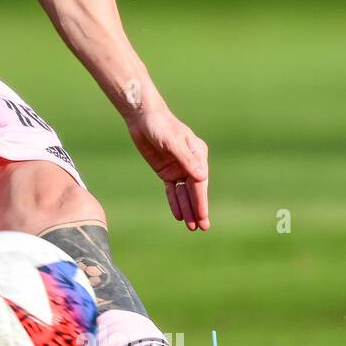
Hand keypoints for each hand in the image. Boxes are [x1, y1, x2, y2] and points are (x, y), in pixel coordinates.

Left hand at [125, 108, 209, 230]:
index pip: (199, 182)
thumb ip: (185, 159)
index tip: (203, 217)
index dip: (201, 201)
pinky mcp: (165, 171)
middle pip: (194, 191)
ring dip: (188, 209)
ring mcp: (178, 168)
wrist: (143, 117)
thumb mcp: (172, 141)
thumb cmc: (160, 125)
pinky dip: (175, 202)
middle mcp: (190, 163)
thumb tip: (202, 177)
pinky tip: (179, 215)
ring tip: (191, 227)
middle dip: (198, 209)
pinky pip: (172, 190)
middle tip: (202, 228)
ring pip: (184, 193)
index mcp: (197, 155)